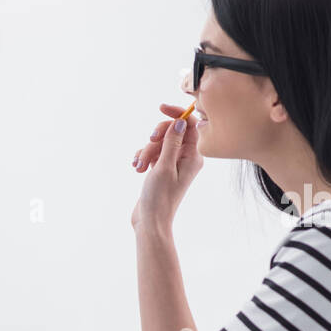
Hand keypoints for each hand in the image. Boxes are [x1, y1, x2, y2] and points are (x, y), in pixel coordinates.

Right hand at [130, 102, 203, 231]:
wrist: (150, 221)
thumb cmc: (159, 197)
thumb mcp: (164, 166)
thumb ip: (172, 142)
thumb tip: (180, 122)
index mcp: (193, 156)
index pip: (190, 124)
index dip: (177, 114)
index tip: (161, 109)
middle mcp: (186, 157)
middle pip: (172, 131)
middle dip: (156, 137)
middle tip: (148, 144)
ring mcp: (174, 163)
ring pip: (159, 142)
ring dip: (146, 150)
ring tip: (140, 166)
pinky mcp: (162, 168)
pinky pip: (153, 152)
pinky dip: (143, 157)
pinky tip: (138, 168)